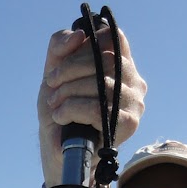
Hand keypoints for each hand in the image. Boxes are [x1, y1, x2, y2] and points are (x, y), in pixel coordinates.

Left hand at [38, 25, 146, 185]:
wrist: (58, 153)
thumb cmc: (60, 111)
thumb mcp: (54, 74)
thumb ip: (60, 48)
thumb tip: (79, 35)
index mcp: (120, 66)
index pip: (114, 37)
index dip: (89, 42)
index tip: (66, 57)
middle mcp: (134, 82)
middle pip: (104, 58)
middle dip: (69, 69)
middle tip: (52, 84)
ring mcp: (134, 104)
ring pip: (101, 83)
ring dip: (67, 92)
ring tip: (55, 104)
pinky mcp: (128, 124)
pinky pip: (97, 107)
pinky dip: (71, 109)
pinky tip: (62, 117)